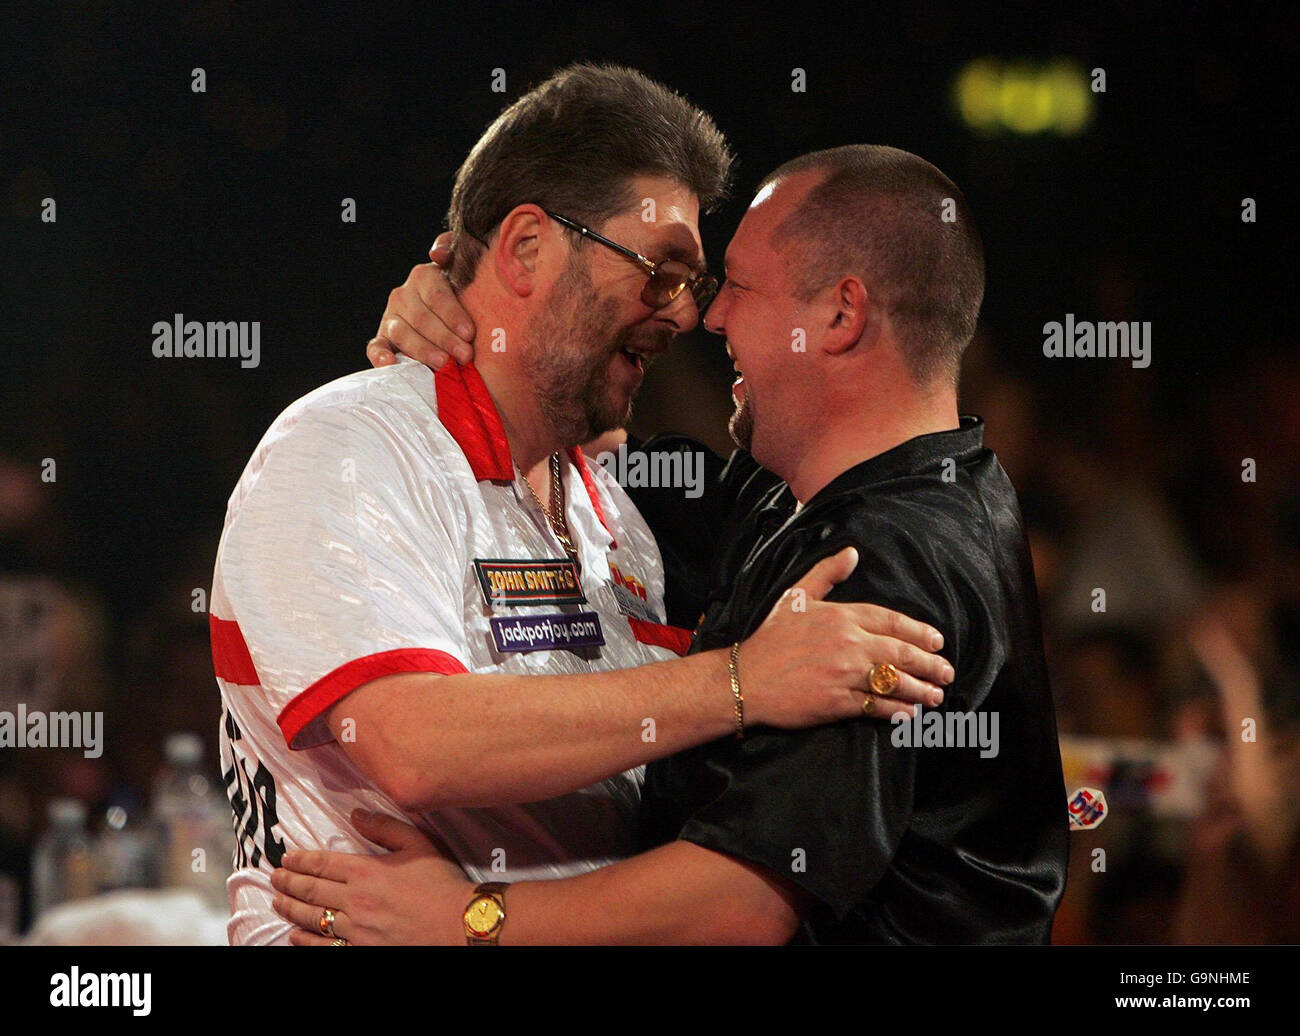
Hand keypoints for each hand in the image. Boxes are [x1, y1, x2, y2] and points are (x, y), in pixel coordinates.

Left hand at [271, 809, 473, 944]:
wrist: (458, 924)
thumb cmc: (442, 884)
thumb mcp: (418, 843)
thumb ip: (385, 827)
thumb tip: (356, 814)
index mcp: (365, 871)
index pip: (322, 863)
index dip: (300, 860)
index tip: (286, 858)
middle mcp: (354, 901)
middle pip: (310, 890)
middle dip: (288, 883)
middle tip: (275, 877)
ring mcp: (355, 930)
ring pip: (312, 918)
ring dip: (290, 909)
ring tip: (277, 902)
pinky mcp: (360, 950)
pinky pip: (324, 947)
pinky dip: (305, 941)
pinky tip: (296, 935)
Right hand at [366, 232, 477, 370]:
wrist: (451, 319)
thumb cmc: (464, 295)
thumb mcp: (464, 271)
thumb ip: (454, 251)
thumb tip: (437, 254)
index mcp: (424, 277)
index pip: (437, 296)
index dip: (453, 315)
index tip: (470, 333)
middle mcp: (403, 295)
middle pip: (422, 319)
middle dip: (445, 339)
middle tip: (465, 355)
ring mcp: (391, 318)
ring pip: (402, 334)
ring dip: (423, 350)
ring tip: (443, 363)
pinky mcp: (383, 339)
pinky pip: (376, 347)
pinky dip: (380, 356)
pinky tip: (390, 364)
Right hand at [740, 546, 952, 725]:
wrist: (745, 678)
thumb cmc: (770, 638)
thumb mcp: (796, 596)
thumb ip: (826, 573)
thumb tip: (851, 552)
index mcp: (841, 616)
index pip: (892, 622)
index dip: (920, 633)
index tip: (938, 642)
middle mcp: (848, 644)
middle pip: (901, 653)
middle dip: (930, 665)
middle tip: (946, 673)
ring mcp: (844, 674)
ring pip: (894, 681)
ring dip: (920, 690)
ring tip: (934, 696)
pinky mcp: (837, 702)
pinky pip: (876, 706)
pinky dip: (896, 711)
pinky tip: (909, 714)